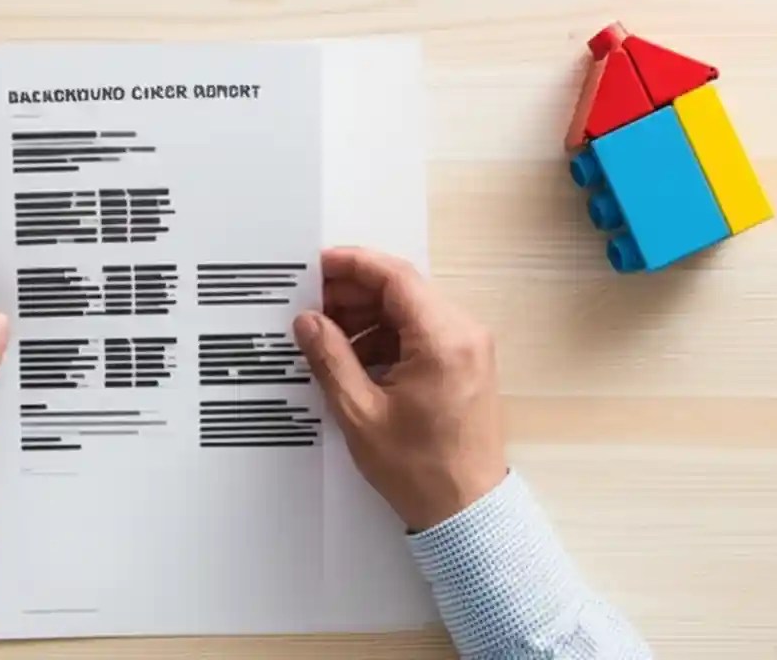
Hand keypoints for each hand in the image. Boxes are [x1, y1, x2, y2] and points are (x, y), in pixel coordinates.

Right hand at [293, 247, 505, 530]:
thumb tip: (308, 321)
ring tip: (326, 339)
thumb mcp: (360, 413)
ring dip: (367, 317)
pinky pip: (421, 334)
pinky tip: (354, 359)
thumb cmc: (420, 470)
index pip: (395, 277)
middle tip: (311, 308)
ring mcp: (469, 348)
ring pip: (410, 311)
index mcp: (443, 340)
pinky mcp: (465, 364)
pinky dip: (386, 338)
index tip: (316, 267)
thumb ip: (331, 358)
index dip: (351, 265)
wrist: (467, 511)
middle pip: (402, 290)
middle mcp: (464, 334)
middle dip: (354, 294)